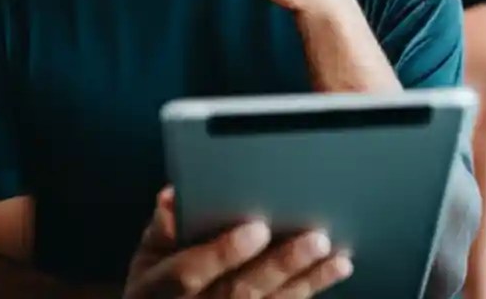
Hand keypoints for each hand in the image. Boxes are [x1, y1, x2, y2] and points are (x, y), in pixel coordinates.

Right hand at [124, 187, 353, 298]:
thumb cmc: (160, 284)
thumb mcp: (149, 257)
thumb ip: (163, 228)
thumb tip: (174, 196)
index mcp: (157, 289)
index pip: (188, 274)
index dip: (223, 252)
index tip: (257, 228)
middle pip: (238, 293)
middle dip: (280, 264)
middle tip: (316, 238)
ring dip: (306, 281)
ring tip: (336, 257)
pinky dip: (307, 290)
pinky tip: (331, 271)